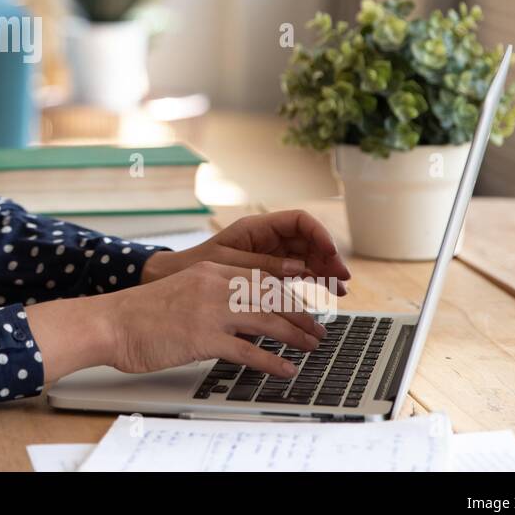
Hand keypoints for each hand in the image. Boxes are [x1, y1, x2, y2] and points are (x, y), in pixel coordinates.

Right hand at [103, 261, 327, 376]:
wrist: (111, 323)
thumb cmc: (140, 312)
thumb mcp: (181, 290)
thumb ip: (209, 294)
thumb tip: (237, 312)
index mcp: (209, 271)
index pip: (260, 276)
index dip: (287, 291)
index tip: (303, 302)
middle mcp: (214, 285)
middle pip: (271, 296)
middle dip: (299, 313)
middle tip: (316, 328)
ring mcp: (210, 311)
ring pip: (267, 319)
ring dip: (295, 334)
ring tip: (311, 346)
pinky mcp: (204, 338)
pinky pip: (249, 351)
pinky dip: (272, 362)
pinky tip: (286, 369)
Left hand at [141, 209, 349, 295]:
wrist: (172, 279)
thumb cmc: (194, 266)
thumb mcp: (228, 265)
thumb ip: (263, 266)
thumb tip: (299, 268)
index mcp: (256, 228)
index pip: (299, 221)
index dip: (319, 234)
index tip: (330, 253)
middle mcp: (266, 238)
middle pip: (308, 240)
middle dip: (327, 256)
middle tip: (341, 278)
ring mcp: (269, 254)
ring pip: (307, 257)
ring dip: (325, 271)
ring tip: (340, 290)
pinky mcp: (268, 272)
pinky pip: (297, 272)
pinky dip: (313, 282)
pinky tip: (326, 293)